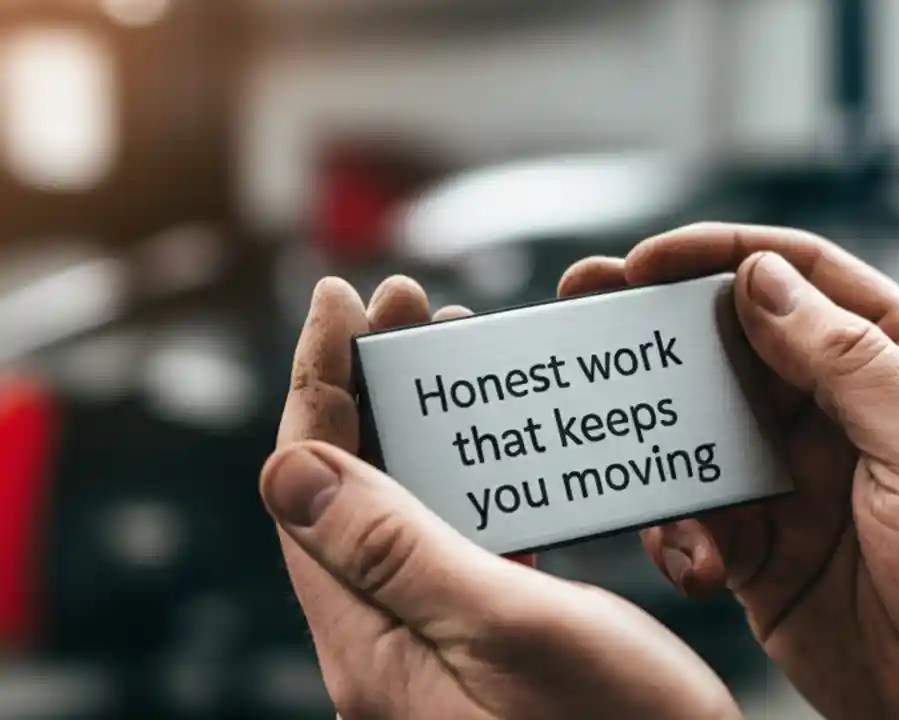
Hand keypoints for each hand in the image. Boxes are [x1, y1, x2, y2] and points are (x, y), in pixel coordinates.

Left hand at [264, 276, 737, 719]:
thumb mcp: (508, 631)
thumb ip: (395, 551)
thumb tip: (288, 467)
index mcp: (374, 642)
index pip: (311, 487)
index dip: (319, 382)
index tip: (342, 297)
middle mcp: (391, 645)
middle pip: (352, 489)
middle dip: (371, 386)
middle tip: (412, 307)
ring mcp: (438, 652)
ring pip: (407, 513)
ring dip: (425, 428)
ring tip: (458, 356)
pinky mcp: (488, 655)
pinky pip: (459, 548)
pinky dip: (475, 484)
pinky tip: (513, 457)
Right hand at [559, 224, 898, 717]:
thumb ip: (851, 362)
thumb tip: (761, 280)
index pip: (803, 279)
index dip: (721, 255)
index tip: (644, 261)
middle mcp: (845, 414)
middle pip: (734, 347)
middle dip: (660, 334)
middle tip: (586, 320)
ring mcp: (801, 484)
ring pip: (703, 434)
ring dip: (659, 443)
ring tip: (624, 457)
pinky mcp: (769, 554)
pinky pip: (699, 521)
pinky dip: (679, 534)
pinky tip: (693, 561)